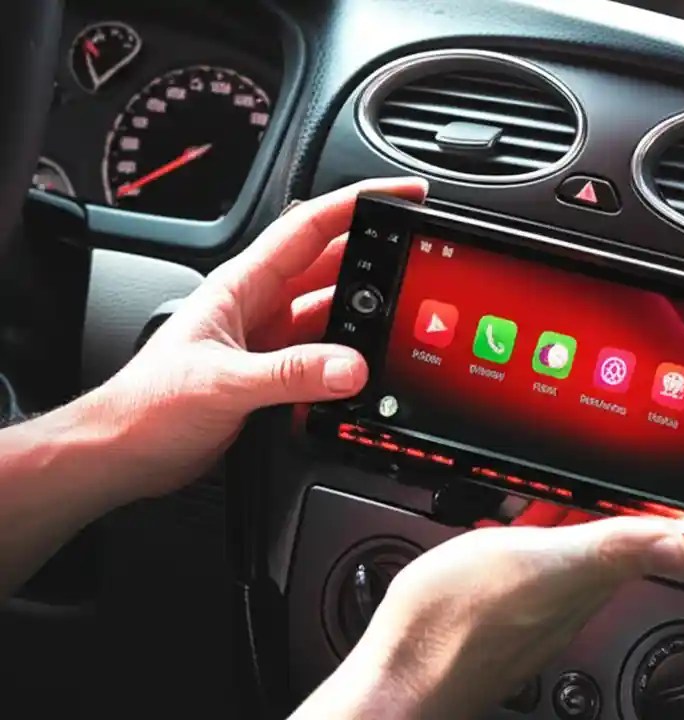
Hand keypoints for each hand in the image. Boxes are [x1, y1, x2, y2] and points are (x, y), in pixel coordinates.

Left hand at [84, 176, 428, 500]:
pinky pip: (327, 355)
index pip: (312, 228)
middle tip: (423, 254)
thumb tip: (351, 366)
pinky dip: (353, 359)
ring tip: (408, 313)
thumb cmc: (147, 405)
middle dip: (378, 254)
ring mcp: (270, 340)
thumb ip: (291, 374)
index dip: (360, 204)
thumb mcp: (223, 384)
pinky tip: (373, 367)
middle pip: (333, 266)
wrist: (122, 452)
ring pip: (334, 312)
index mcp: (243, 286)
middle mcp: (260, 306)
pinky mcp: (275, 374)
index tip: (403, 195)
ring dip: (368, 313)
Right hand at [292, 517, 683, 719]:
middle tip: (597, 489)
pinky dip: (520, 556)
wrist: (399, 678)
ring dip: (557, 534)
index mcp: (582, 585)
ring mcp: (527, 621)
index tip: (662, 502)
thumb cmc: (455, 622)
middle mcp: (563, 609)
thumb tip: (683, 544)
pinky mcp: (494, 629)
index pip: (636, 549)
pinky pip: (521, 582)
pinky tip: (498, 544)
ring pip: (558, 569)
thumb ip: (611, 546)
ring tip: (543, 503)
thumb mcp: (538, 558)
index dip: (651, 521)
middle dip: (599, 519)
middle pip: (599, 558)